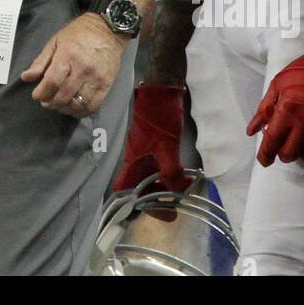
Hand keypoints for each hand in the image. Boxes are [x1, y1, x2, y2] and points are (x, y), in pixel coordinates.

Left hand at [21, 12, 128, 117]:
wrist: (107, 29)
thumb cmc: (79, 33)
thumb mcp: (55, 42)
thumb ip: (40, 62)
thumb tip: (26, 77)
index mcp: (68, 55)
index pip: (53, 81)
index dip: (42, 92)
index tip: (37, 95)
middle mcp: (83, 68)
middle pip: (64, 95)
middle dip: (51, 102)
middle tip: (46, 101)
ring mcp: (96, 78)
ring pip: (78, 104)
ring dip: (65, 109)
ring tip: (59, 105)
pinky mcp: (107, 85)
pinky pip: (94, 106)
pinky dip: (82, 111)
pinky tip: (74, 108)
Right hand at [113, 84, 190, 215]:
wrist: (163, 89)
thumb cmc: (160, 116)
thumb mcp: (167, 145)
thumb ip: (170, 170)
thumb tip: (177, 192)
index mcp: (132, 160)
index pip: (121, 189)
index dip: (128, 205)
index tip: (145, 215)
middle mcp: (136, 159)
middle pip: (137, 187)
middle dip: (151, 201)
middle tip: (171, 210)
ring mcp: (146, 152)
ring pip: (149, 177)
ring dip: (161, 189)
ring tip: (178, 196)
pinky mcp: (156, 144)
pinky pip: (158, 167)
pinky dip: (168, 176)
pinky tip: (182, 178)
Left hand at [247, 42, 303, 166]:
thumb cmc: (302, 72)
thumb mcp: (277, 85)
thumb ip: (264, 110)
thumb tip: (251, 131)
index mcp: (287, 111)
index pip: (272, 142)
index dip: (265, 156)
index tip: (264, 160)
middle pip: (288, 154)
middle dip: (281, 152)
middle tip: (283, 142)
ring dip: (299, 153)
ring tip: (298, 141)